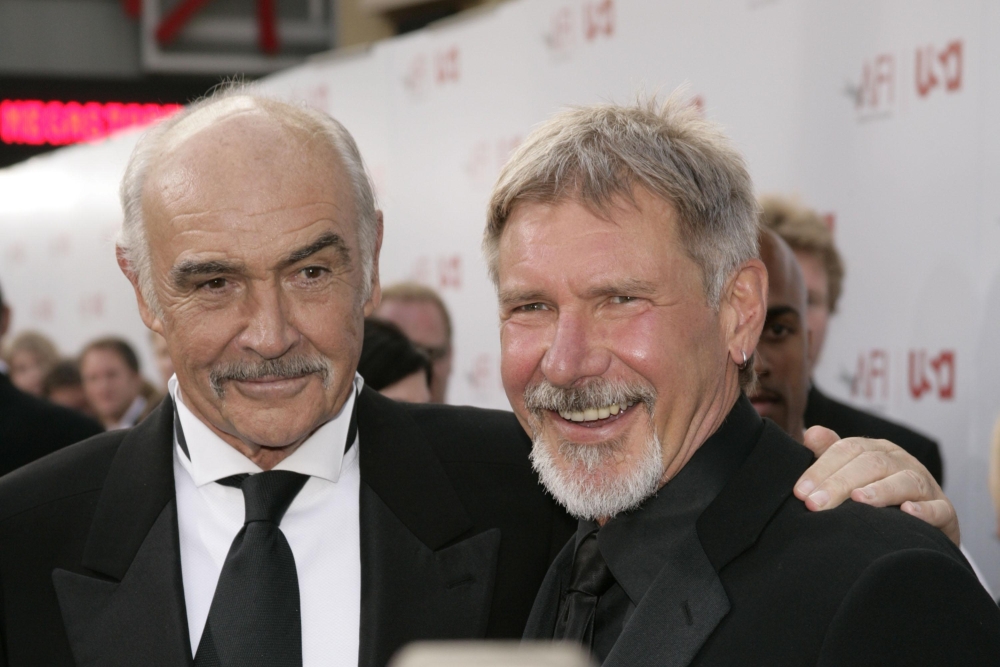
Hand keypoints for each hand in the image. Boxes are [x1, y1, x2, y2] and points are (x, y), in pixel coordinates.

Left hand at [794, 426, 958, 545]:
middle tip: (815, 504)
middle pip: (871, 464)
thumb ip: (830, 454)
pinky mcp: (944, 511)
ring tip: (858, 500)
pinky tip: (907, 513)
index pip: (846, 450)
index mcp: (876, 450)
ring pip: (905, 481)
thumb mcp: (853, 472)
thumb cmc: (877, 494)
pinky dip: (924, 510)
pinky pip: (938, 508)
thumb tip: (809, 433)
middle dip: (839, 483)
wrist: (919, 528)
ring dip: (880, 490)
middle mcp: (901, 461)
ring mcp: (925, 485)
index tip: (800, 492)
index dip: (821, 468)